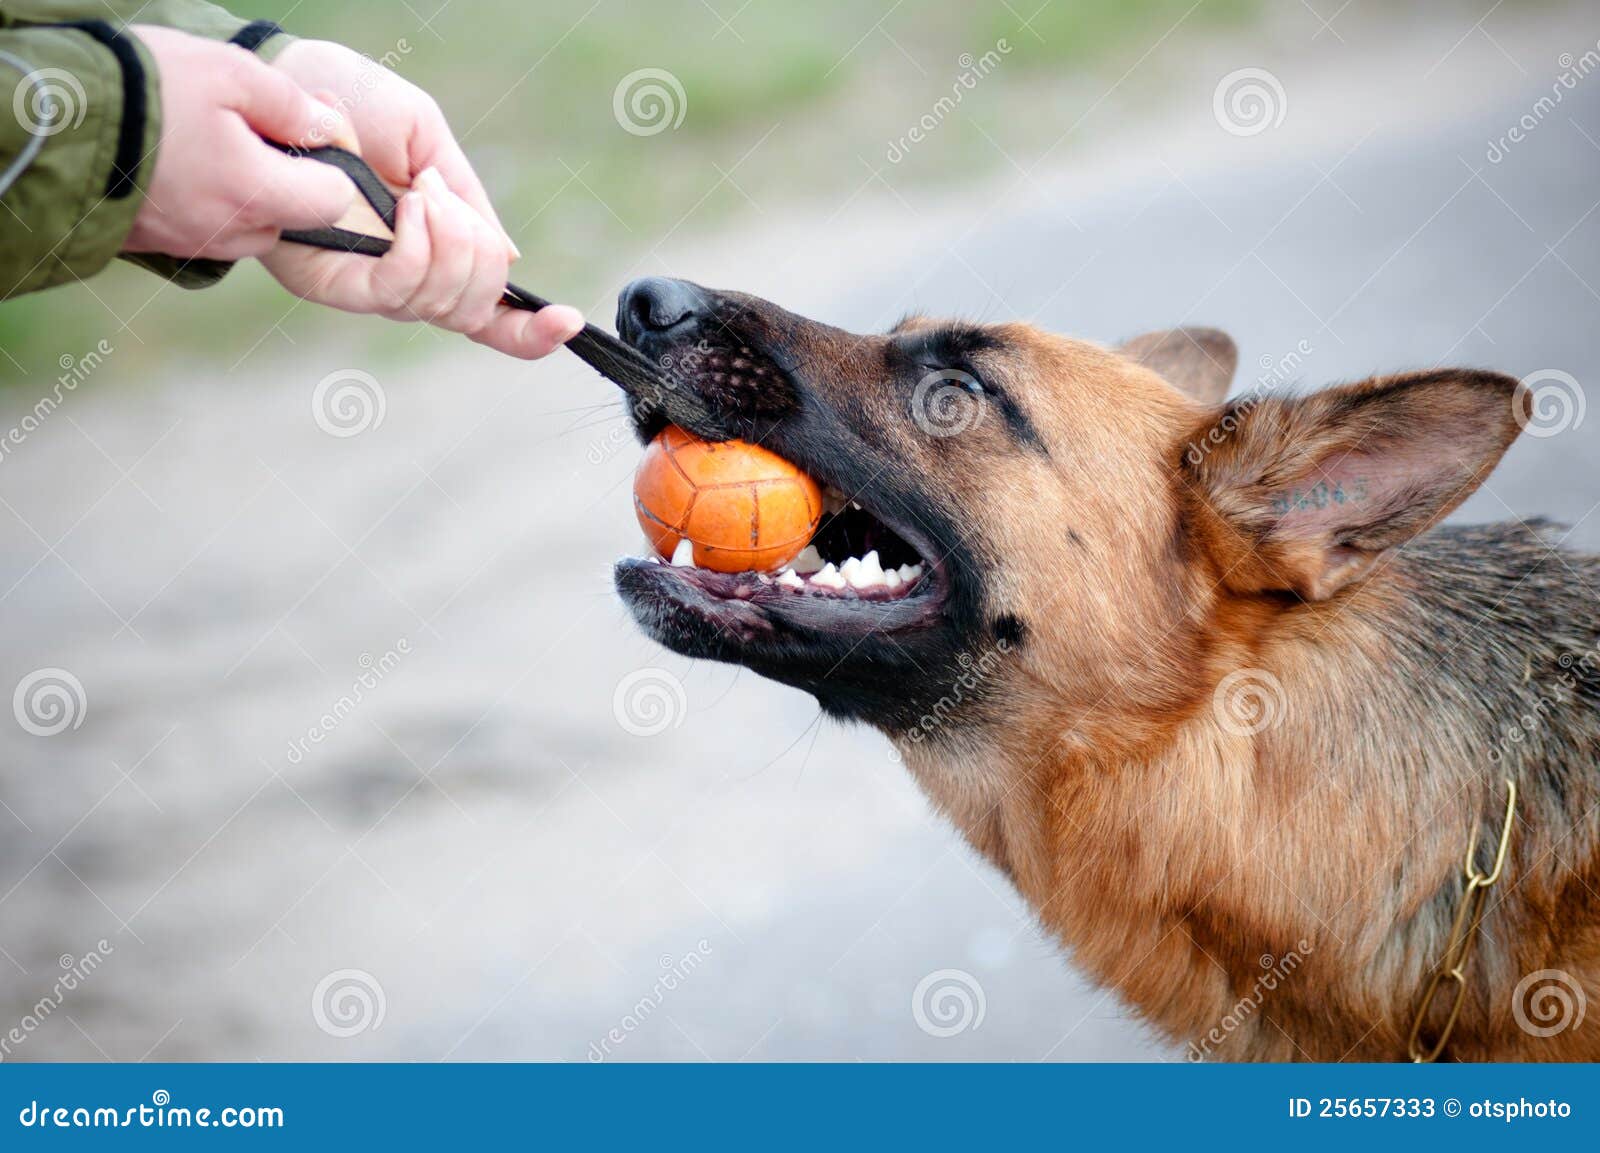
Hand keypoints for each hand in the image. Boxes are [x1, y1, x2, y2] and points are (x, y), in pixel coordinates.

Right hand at [123, 26, 353, 260]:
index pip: (333, 203)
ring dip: (240, 191)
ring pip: (246, 225)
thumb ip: (290, 104)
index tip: (302, 136)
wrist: (50, 119)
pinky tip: (176, 162)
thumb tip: (330, 128)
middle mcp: (229, 233)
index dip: (329, 169)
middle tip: (241, 128)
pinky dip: (202, 201)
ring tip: (202, 141)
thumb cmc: (144, 88)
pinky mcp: (160, 246)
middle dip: (279, 179)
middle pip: (289, 216)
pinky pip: (204, 229)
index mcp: (256, 194)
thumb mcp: (227, 71)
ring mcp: (192, 245)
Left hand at [258, 39, 581, 358]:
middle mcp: (407, 281)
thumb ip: (469, 203)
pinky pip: (400, 291)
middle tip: (443, 195)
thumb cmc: (354, 106)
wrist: (289, 85)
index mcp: (437, 253)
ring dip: (451, 242)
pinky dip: (419, 248)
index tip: (570, 322)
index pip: (490, 314)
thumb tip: (509, 263)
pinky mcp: (336, 285)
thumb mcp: (430, 143)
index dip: (531, 332)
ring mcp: (372, 288)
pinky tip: (411, 204)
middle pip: (476, 311)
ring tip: (420, 188)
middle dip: (481, 256)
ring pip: (444, 305)